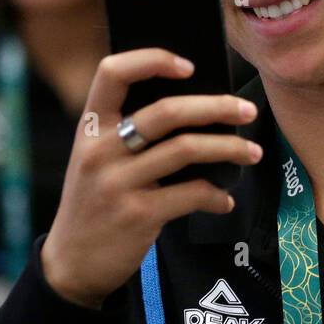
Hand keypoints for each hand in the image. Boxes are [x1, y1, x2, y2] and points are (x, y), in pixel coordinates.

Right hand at [41, 48, 261, 308]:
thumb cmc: (97, 200)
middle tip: (247, 110)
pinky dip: (216, 195)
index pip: (112, 72)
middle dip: (216, 106)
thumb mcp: (97, 158)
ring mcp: (117, 183)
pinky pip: (192, 194)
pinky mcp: (137, 214)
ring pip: (187, 149)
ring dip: (229, 148)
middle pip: (167, 111)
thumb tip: (201, 107)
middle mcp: (99, 150)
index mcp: (90, 127)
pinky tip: (224, 200)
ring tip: (252, 152)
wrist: (71, 263)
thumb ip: (130, 131)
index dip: (152, 60)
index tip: (190, 66)